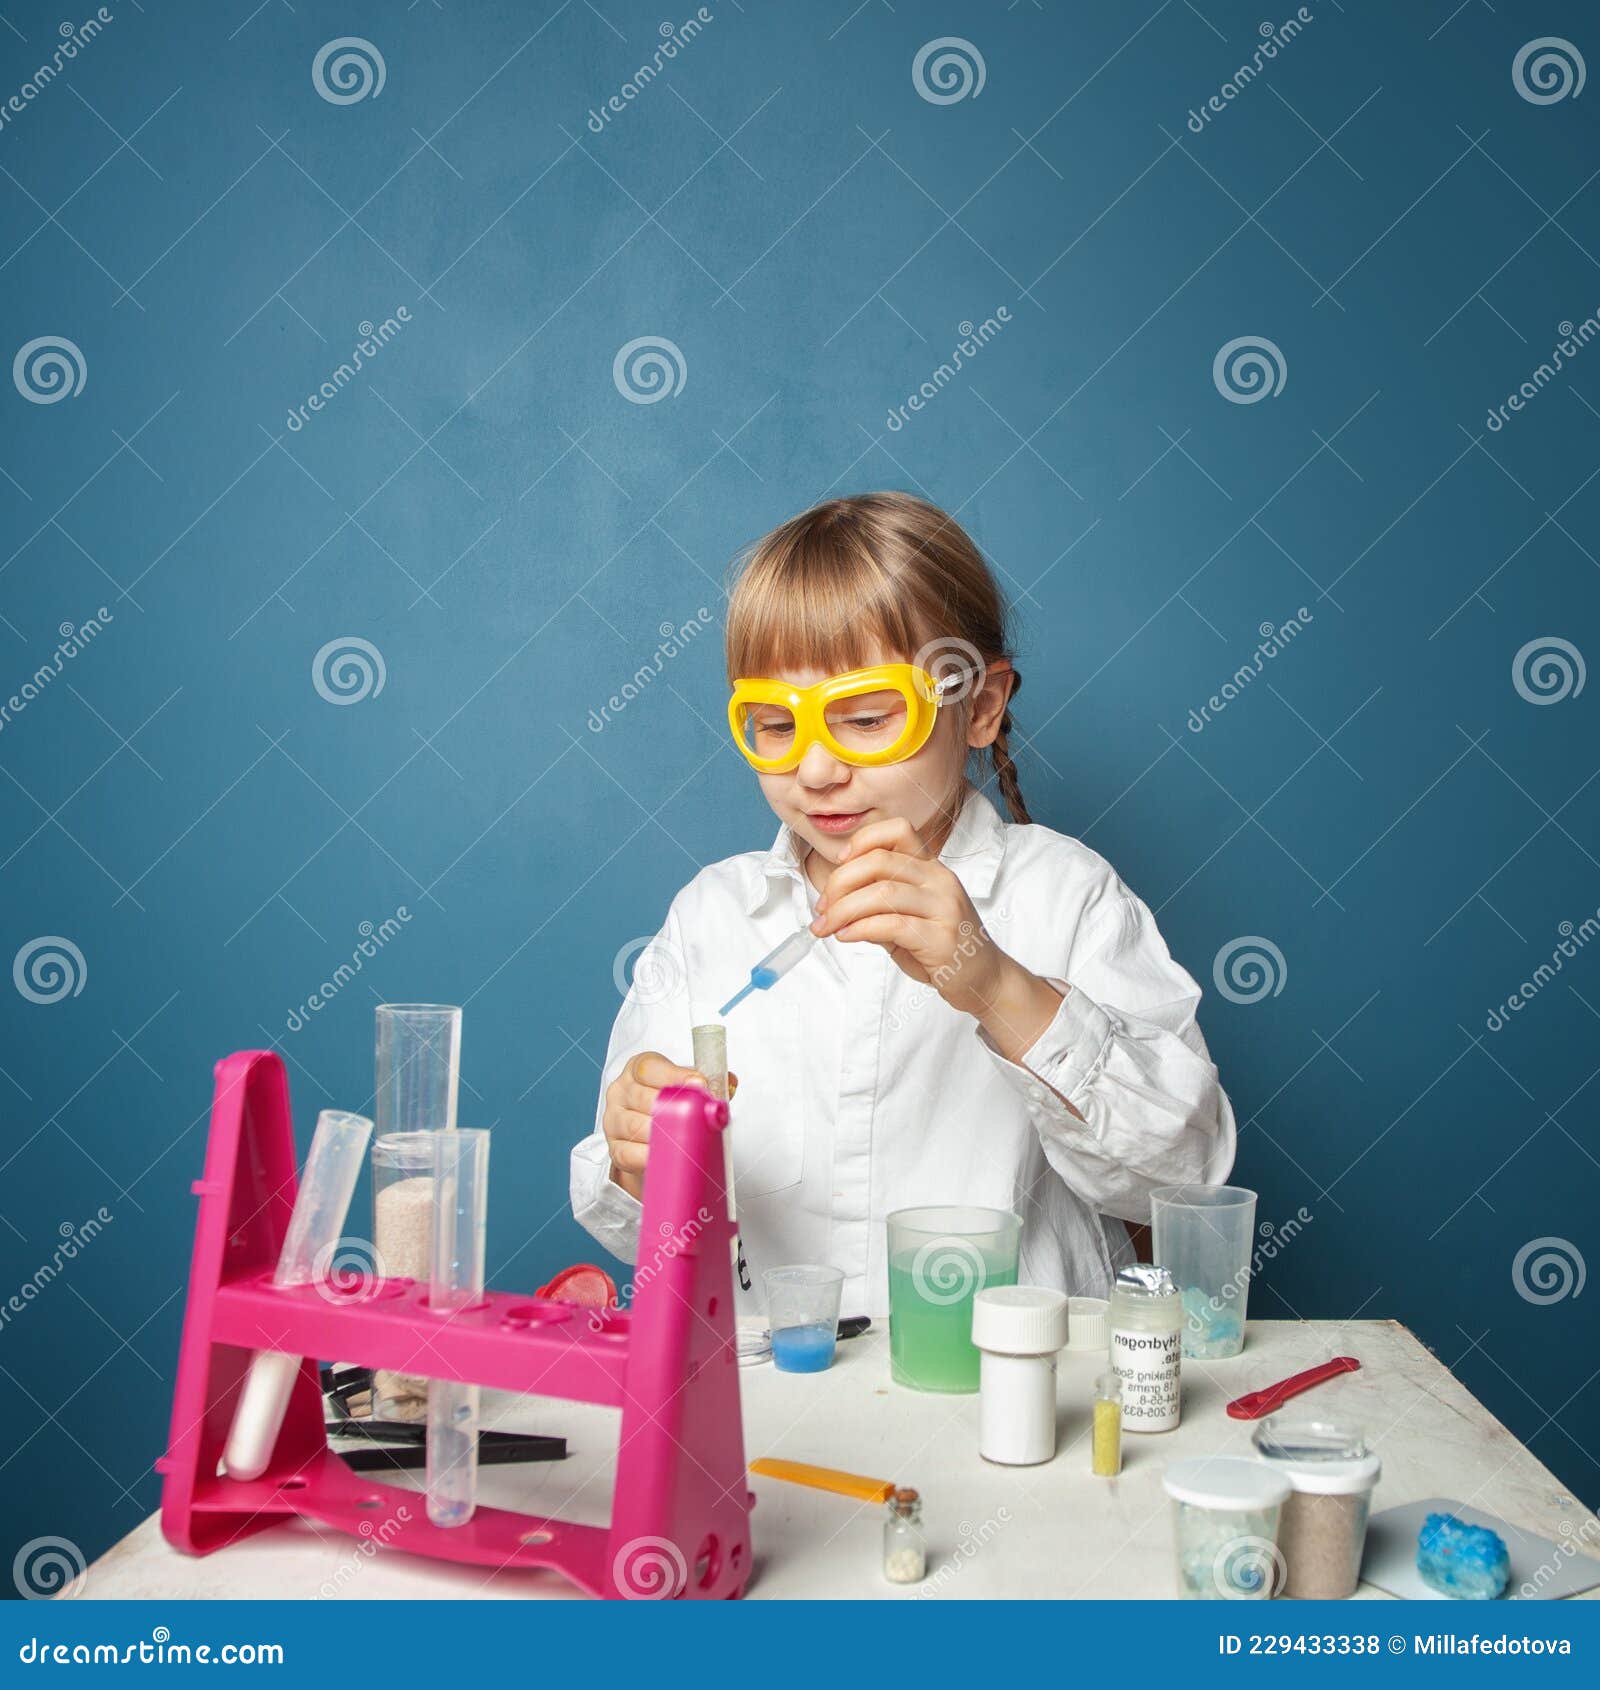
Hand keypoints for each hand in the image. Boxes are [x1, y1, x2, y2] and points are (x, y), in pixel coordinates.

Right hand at [602, 1051, 737, 1200]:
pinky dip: (648, 1156)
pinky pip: (629, 1153)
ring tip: (686, 1136)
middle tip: (697, 1115)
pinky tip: (665, 1155)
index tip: (700, 1084)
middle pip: (642, 1097)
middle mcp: (620, 1092)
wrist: (645, 1137)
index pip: (649, 1068)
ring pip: (635, 1126)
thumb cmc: (666, 1105)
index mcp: (637, 1070)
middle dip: (673, 1107)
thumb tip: (729, 1082)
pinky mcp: (615, 1148)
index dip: (675, 1076)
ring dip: (663, 1133)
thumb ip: (705, 1082)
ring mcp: (613, 1121)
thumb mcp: (684, 1087)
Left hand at [808, 814, 1004, 1018]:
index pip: (898, 830)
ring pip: (882, 893)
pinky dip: (860, 929)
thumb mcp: (909, 918)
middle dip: (840, 883)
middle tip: (822, 909)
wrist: (984, 979)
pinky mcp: (942, 938)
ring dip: (843, 910)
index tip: (839, 864)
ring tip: (826, 927)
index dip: (863, 840)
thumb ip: (878, 905)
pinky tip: (846, 936)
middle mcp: (940, 880)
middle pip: (880, 861)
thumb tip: (835, 902)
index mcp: (932, 868)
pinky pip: (892, 925)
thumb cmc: (942, 947)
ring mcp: (944, 908)